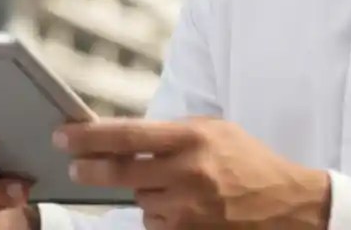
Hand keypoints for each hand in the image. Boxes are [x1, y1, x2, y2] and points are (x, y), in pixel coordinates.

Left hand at [54, 117, 329, 228]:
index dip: (89, 136)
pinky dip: (161, 216)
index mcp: (192, 138)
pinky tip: (184, 208)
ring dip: (144, 193)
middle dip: (90, 169)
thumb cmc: (247, 161)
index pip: (127, 135)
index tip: (63, 135)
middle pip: (120, 172)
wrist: (287, 204)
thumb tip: (121, 137)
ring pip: (140, 200)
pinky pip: (156, 224)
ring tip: (173, 186)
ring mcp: (189, 209)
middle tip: (75, 166)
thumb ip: (170, 133)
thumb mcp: (213, 130)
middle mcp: (188, 173)